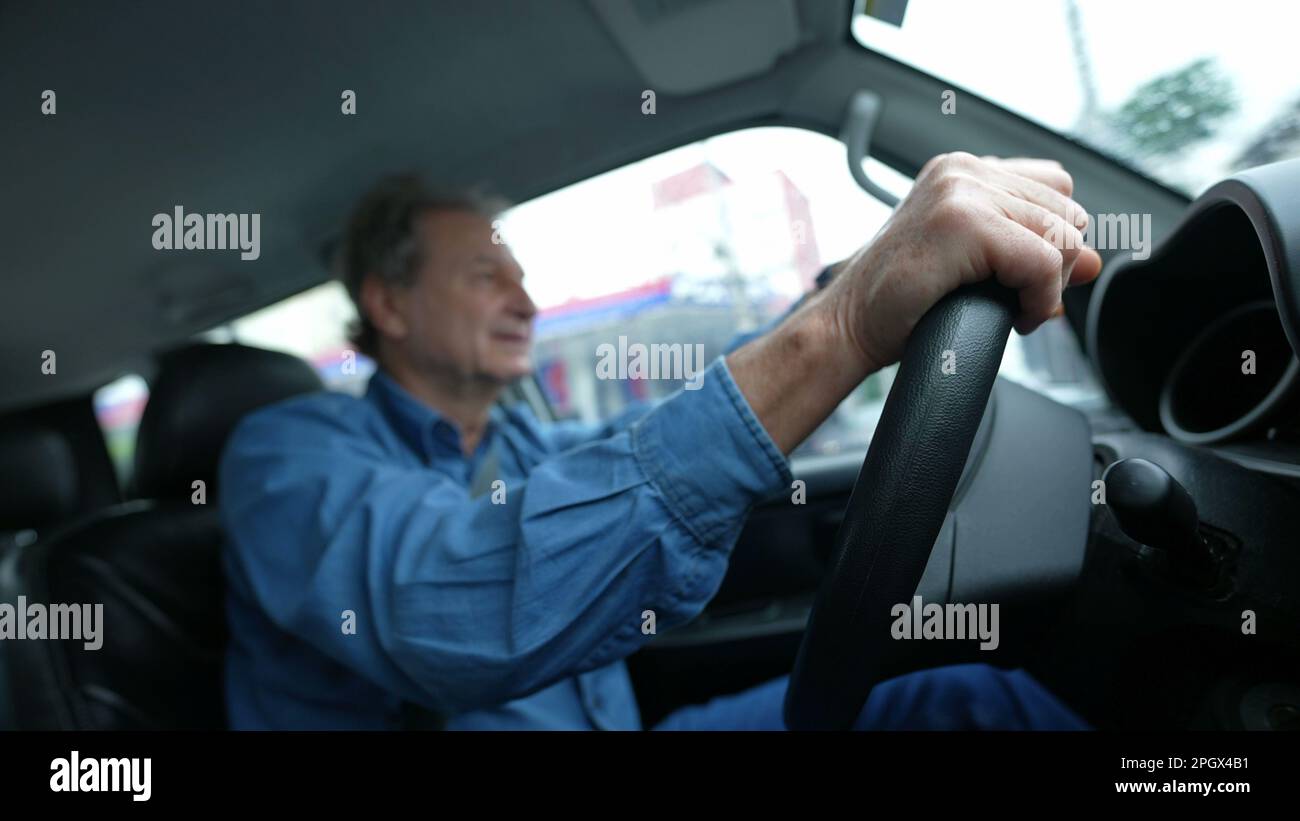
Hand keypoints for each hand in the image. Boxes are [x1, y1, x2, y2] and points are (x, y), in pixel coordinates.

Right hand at [819, 152, 1103, 373]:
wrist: (847, 328)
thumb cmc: (900, 304)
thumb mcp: (978, 271)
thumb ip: (1034, 255)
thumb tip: (1093, 260)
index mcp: (963, 170)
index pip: (1057, 187)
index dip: (1054, 238)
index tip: (1023, 277)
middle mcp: (964, 170)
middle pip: (1067, 211)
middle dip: (1056, 264)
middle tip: (1017, 300)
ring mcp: (962, 191)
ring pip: (1061, 237)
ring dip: (1046, 286)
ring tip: (1011, 309)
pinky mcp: (963, 222)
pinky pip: (1042, 262)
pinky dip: (1038, 299)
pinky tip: (1015, 318)